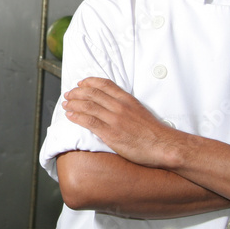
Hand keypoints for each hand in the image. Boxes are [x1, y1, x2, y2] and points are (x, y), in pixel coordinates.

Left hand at [62, 77, 176, 167]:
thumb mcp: (140, 112)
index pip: (105, 84)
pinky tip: (70, 116)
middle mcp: (120, 106)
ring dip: (73, 104)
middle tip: (68, 94)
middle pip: (92, 93)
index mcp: (128, 100)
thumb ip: (126, 108)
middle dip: (77, 92)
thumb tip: (113, 108)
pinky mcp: (111, 134)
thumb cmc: (154, 133)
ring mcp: (115, 119)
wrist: (163, 146)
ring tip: (66, 104)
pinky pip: (90, 122)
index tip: (80, 83)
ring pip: (88, 106)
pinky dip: (77, 117)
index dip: (89, 82)